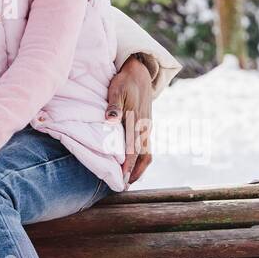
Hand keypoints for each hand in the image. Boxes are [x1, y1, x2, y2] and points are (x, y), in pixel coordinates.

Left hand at [108, 55, 153, 184]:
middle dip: (136, 172)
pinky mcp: (146, 125)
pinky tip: (132, 162)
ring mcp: (147, 127)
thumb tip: (111, 120)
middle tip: (125, 185)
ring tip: (129, 178)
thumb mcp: (116, 90)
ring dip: (140, 167)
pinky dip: (141, 157)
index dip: (128, 165)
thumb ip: (114, 106)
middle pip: (145, 156)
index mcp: (138, 121)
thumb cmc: (125, 81)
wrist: (140, 72)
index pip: (134, 149)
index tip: (122, 178)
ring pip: (147, 152)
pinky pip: (146, 146)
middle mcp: (145, 127)